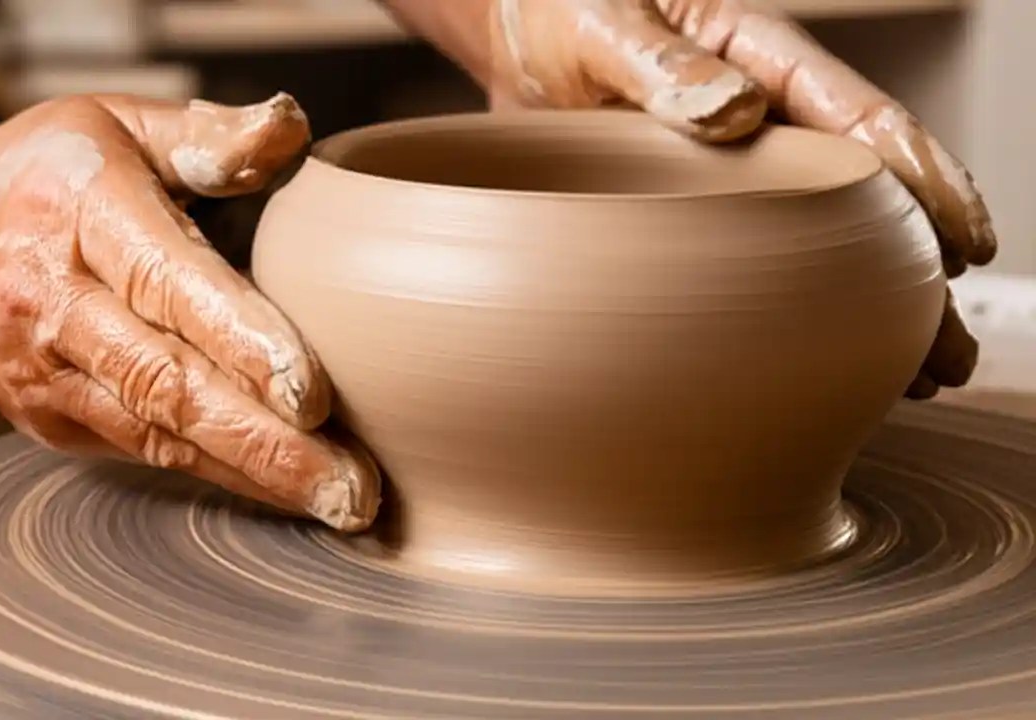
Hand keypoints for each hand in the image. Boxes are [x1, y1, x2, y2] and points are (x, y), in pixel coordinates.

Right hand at [0, 93, 379, 529]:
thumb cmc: (52, 176)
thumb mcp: (121, 124)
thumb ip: (207, 134)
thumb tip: (291, 127)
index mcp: (76, 213)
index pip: (164, 283)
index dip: (240, 340)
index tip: (314, 395)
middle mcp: (49, 302)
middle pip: (163, 382)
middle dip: (264, 442)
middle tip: (350, 489)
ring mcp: (42, 373)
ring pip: (156, 434)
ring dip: (251, 474)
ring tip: (337, 504)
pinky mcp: (49, 419)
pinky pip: (142, 452)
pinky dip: (217, 474)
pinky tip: (283, 490)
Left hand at [484, 0, 994, 397]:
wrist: (510, 36)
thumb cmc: (561, 9)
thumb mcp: (605, 24)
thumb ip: (661, 62)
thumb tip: (733, 113)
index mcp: (757, 60)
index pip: (863, 123)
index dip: (924, 184)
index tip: (965, 245)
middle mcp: (759, 121)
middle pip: (862, 203)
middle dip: (914, 279)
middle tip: (947, 355)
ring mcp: (727, 174)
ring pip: (819, 245)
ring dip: (867, 311)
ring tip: (912, 383)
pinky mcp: (687, 213)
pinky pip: (752, 264)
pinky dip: (787, 312)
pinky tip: (818, 362)